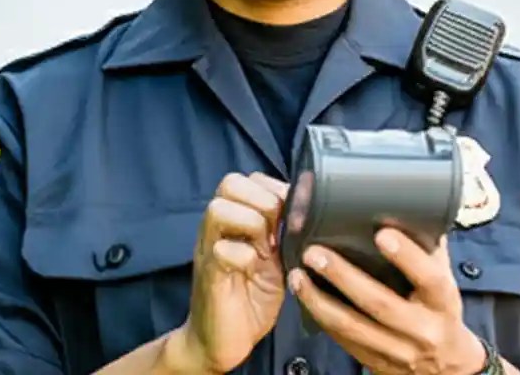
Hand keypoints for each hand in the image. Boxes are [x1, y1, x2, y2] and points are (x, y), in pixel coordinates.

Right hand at [176, 173, 288, 373]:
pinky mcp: (209, 273)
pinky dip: (244, 257)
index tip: (290, 217)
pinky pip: (222, 249)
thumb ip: (285, 233)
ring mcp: (209, 248)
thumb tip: (310, 211)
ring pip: (219, 208)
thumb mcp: (277, 259)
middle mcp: (218, 228)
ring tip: (265, 250)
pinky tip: (254, 271)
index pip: (250, 178)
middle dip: (262, 202)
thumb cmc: (251, 298)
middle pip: (230, 183)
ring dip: (250, 224)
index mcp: (236, 219)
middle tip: (276, 232)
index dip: (274, 190)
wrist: (222, 341)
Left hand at [289, 229, 488, 374]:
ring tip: (298, 275)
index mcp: (443, 303)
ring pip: (353, 327)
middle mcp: (422, 329)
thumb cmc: (440, 310)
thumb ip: (429, 249)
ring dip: (320, 301)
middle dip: (344, 276)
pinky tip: (304, 297)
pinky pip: (343, 340)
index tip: (382, 233)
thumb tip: (412, 206)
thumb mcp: (444, 281)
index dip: (407, 256)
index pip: (429, 278)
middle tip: (316, 253)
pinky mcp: (375, 362)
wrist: (446, 365)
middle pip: (380, 303)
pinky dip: (320, 317)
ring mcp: (397, 350)